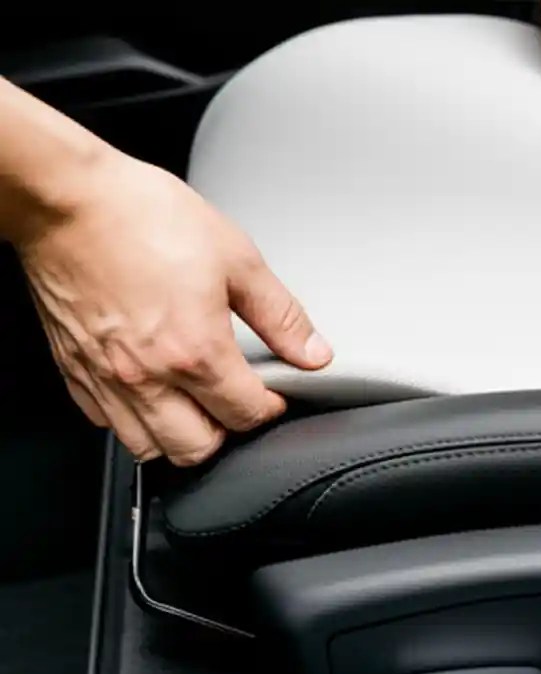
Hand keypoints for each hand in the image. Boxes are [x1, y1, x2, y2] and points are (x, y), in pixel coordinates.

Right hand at [13, 152, 330, 465]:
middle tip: (237, 400)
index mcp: (194, 351)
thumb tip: (313, 352)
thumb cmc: (142, 217)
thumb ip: (280, 315)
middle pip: (197, 448)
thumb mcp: (237, 258)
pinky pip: (106, 422)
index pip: (247, 414)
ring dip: (179, 435)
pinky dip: (133, 419)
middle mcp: (147, 375)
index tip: (274, 392)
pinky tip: (150, 390)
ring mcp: (105, 377)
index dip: (272, 407)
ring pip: (148, 446)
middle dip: (227, 431)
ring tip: (195, 402)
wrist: (67, 199)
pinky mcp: (73, 370)